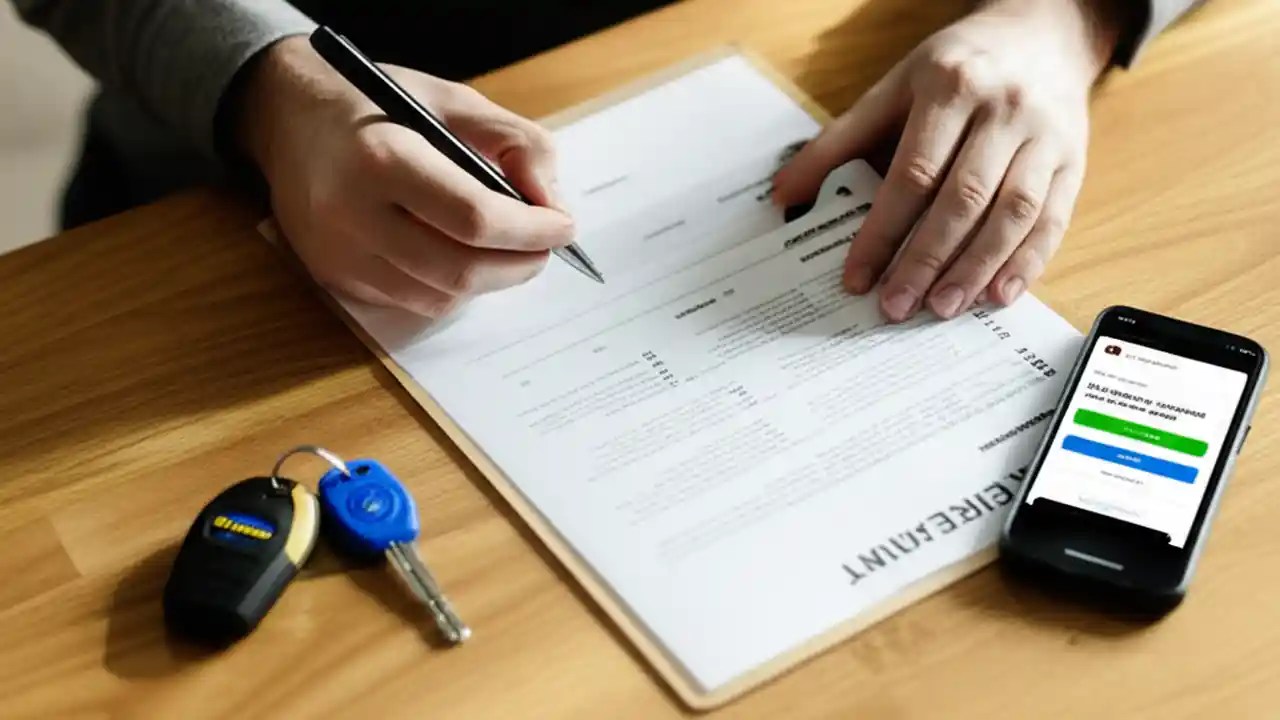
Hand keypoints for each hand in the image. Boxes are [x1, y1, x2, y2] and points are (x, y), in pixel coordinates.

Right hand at [238, 37, 573, 317]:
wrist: (288, 119)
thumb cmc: (378, 106)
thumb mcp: (452, 101)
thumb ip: (515, 143)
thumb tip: (551, 202)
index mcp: (383, 157)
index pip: (474, 218)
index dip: (530, 231)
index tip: (563, 225)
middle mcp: (351, 213)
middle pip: (460, 270)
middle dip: (519, 264)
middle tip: (544, 247)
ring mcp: (338, 254)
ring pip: (440, 296)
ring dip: (488, 280)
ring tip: (506, 250)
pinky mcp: (334, 278)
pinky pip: (412, 301)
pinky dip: (451, 287)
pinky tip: (459, 255)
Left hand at [773, 0, 1123, 321]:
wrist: (1041, 33)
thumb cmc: (955, 70)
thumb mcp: (892, 90)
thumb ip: (837, 144)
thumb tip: (783, 195)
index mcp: (949, 87)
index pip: (912, 173)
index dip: (883, 231)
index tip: (858, 277)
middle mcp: (1003, 109)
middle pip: (963, 198)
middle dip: (926, 260)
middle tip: (897, 306)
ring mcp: (1044, 135)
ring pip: (1012, 213)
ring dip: (976, 268)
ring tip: (943, 308)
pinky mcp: (1074, 160)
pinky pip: (1053, 218)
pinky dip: (1027, 262)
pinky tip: (1000, 295)